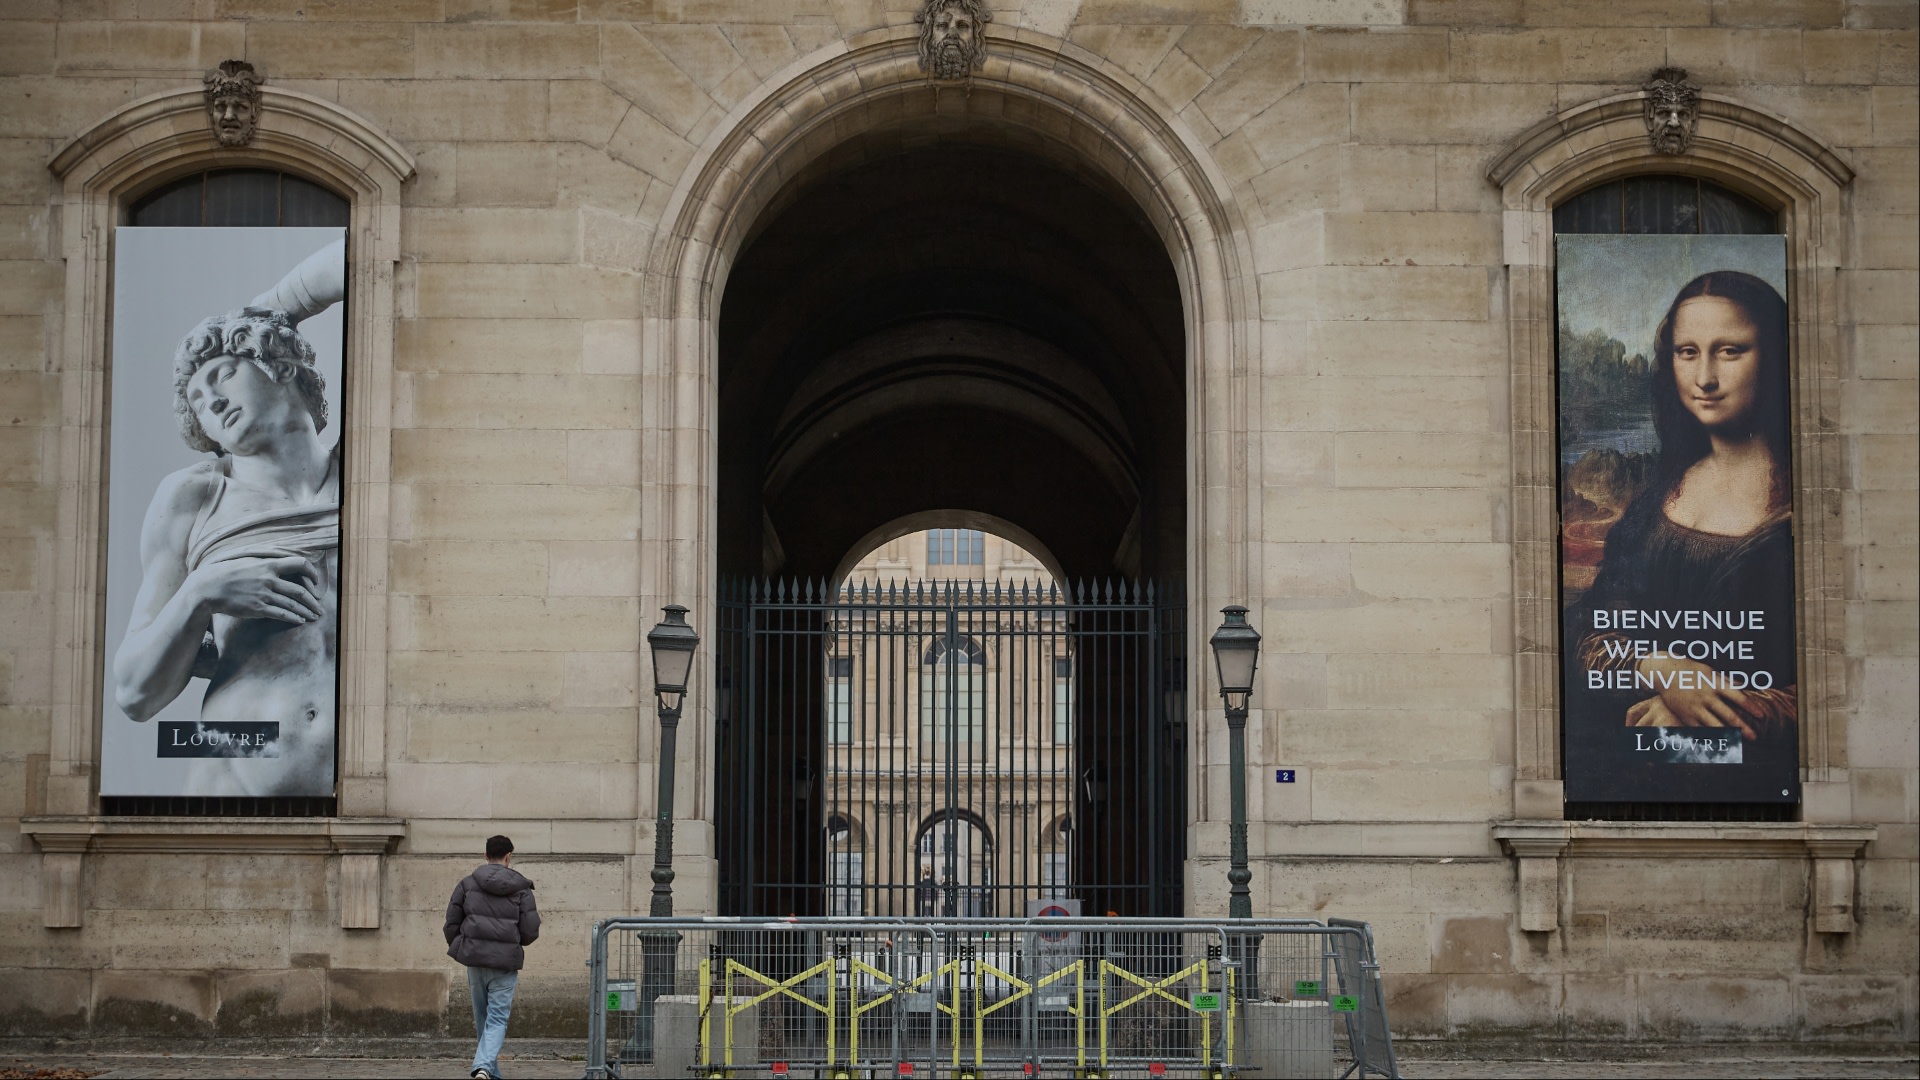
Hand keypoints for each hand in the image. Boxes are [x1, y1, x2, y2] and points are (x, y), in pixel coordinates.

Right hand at [186, 548, 323, 623]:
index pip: (300, 564)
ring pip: (292, 605)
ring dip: (306, 612)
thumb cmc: (227, 572)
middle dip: (313, 601)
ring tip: (313, 617)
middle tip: (320, 608)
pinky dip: (293, 618)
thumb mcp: (247, 559)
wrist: (207, 588)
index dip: (312, 573)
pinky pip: (281, 614)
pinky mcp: (257, 608)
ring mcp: (263, 594)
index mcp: (268, 564)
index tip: (316, 582)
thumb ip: (266, 559)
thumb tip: (282, 557)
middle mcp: (269, 579)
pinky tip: (300, 621)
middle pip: (300, 590)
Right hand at [1628, 656, 1756, 738]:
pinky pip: (1700, 729)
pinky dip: (1710, 737)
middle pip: (1728, 715)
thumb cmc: (1691, 670)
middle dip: (1743, 728)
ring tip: (1738, 743)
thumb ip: (1726, 681)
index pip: (1738, 697)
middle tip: (1754, 737)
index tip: (1761, 716)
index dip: (1751, 707)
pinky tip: (1719, 743)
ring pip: (1715, 725)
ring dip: (1728, 736)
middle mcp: (1706, 697)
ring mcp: (1696, 708)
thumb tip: (1743, 687)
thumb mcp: (1710, 671)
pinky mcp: (1686, 716)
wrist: (1665, 672)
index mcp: (1715, 684)